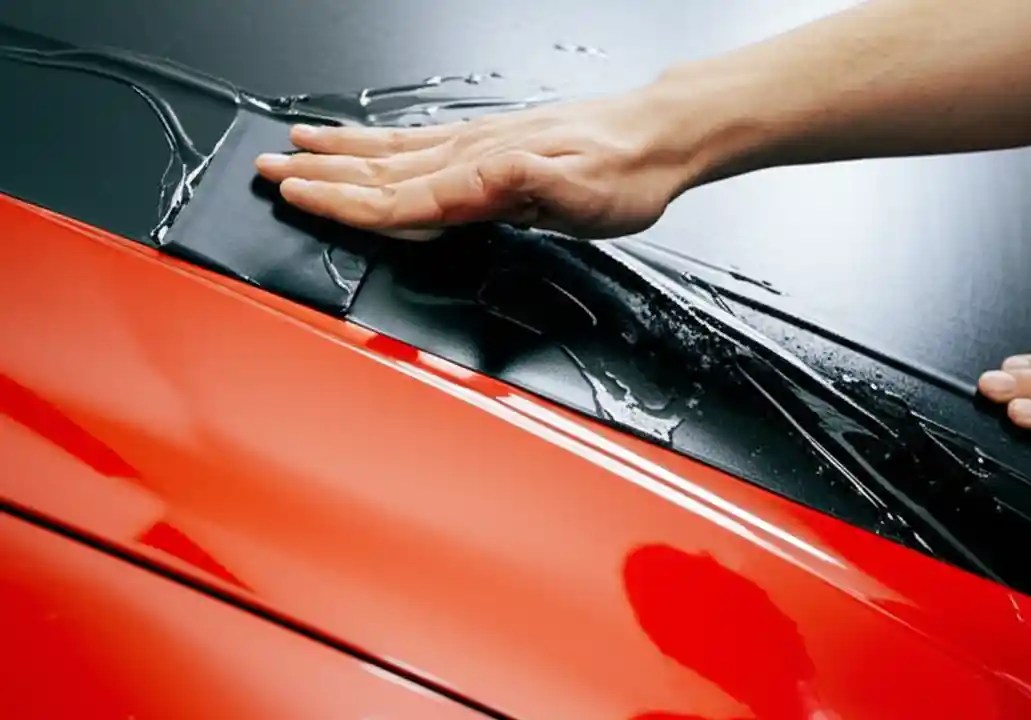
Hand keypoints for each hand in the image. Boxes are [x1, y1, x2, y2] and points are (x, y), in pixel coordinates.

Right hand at [254, 90, 695, 239]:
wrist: (657, 135)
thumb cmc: (627, 174)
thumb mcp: (589, 195)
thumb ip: (532, 190)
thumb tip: (483, 180)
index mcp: (487, 176)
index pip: (400, 197)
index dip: (344, 201)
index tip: (297, 195)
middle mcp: (475, 155)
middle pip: (382, 171)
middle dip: (321, 175)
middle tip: (268, 172)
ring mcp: (481, 144)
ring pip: (395, 152)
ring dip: (342, 153)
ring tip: (298, 147)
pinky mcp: (493, 140)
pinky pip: (421, 142)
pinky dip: (383, 144)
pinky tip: (371, 144)